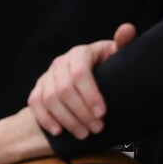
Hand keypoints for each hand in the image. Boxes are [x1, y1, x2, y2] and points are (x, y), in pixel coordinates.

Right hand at [28, 23, 135, 137]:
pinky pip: (35, 104)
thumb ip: (123, 43)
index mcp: (80, 53)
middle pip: (64, 89)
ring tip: (84, 134)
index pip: (80, 73)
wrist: (89, 72)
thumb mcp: (116, 54)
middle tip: (97, 129)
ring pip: (50, 99)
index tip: (103, 113)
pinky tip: (59, 132)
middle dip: (81, 112)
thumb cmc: (107, 65)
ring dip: (67, 120)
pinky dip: (46, 119)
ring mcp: (47, 76)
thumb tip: (127, 28)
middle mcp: (60, 62)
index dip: (90, 94)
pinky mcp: (38, 89)